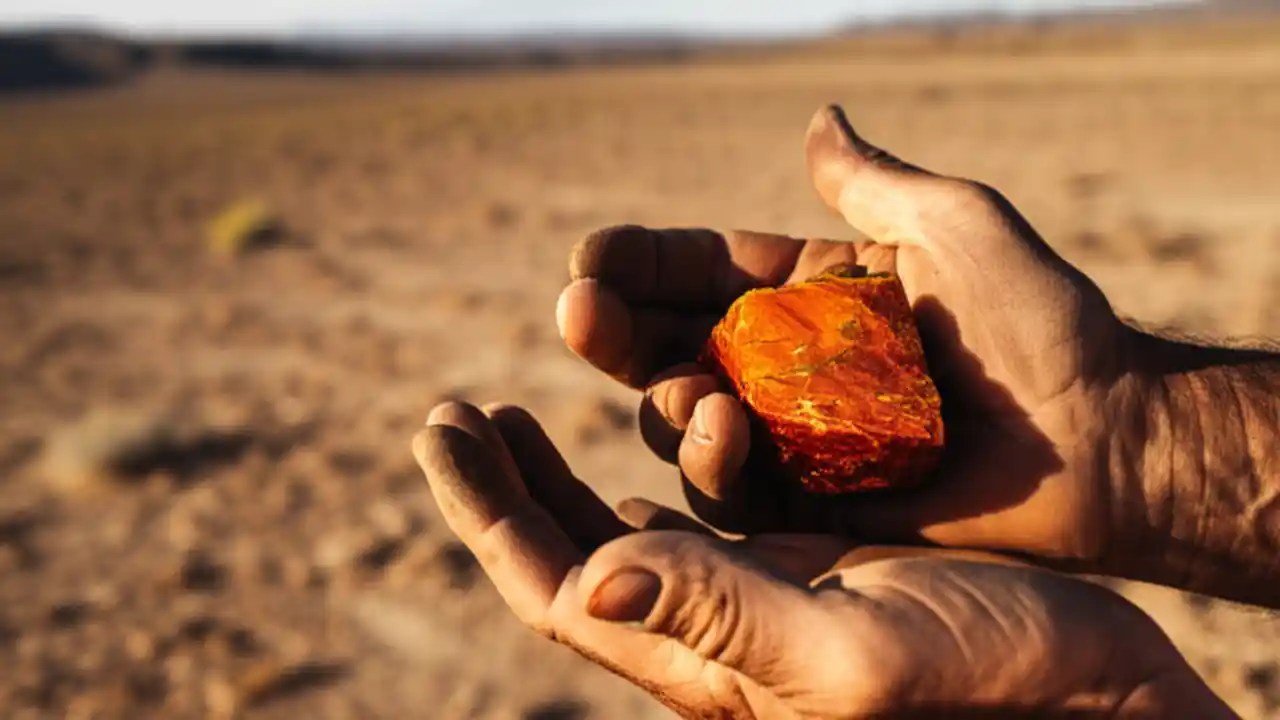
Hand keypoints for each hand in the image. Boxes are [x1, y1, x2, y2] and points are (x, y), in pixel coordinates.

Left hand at [411, 402, 1233, 718]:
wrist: (1099, 702)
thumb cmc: (1000, 686)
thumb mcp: (854, 652)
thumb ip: (721, 619)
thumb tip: (582, 579)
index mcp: (707, 664)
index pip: (552, 586)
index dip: (485, 512)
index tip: (442, 427)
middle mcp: (715, 642)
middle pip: (568, 563)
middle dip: (502, 490)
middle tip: (458, 415)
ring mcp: (757, 614)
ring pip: (619, 544)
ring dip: (558, 479)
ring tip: (516, 416)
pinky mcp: (807, 585)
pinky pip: (692, 534)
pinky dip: (647, 481)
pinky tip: (634, 457)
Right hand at [555, 104, 1139, 566]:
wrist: (1100, 441)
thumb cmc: (1039, 324)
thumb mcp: (955, 225)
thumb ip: (873, 184)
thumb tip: (818, 116)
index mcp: (810, 296)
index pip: (700, 272)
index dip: (640, 263)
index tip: (592, 259)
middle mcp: (787, 366)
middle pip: (669, 345)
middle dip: (612, 330)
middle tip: (579, 312)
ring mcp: (793, 439)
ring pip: (686, 420)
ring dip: (661, 400)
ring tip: (681, 387)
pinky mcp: (810, 505)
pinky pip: (734, 491)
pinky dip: (710, 466)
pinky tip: (714, 429)